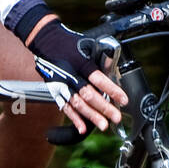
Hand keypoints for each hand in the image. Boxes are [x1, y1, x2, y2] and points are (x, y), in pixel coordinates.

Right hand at [26, 16, 127, 133]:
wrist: (44, 40)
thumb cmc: (68, 42)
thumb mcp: (87, 45)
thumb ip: (100, 59)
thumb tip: (114, 70)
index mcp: (80, 62)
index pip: (98, 79)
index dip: (112, 90)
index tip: (123, 100)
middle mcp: (70, 75)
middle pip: (88, 95)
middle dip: (104, 108)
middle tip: (116, 117)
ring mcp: (61, 84)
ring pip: (77, 104)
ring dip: (91, 116)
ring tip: (103, 125)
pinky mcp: (54, 90)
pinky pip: (65, 107)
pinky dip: (74, 118)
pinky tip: (83, 128)